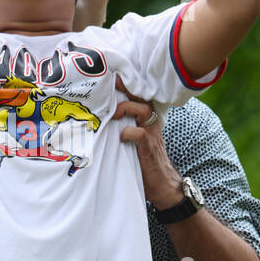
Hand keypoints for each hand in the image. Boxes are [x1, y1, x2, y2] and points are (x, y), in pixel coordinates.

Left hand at [112, 75, 183, 208]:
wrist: (162, 185)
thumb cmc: (143, 161)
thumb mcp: (132, 140)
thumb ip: (121, 127)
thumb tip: (96, 118)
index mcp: (146, 118)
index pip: (137, 94)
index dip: (125, 84)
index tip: (110, 75)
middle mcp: (151, 122)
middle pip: (142, 96)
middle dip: (126, 87)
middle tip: (110, 84)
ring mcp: (152, 134)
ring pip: (143, 109)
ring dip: (127, 108)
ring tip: (113, 113)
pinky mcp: (149, 148)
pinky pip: (140, 134)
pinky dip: (128, 132)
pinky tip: (121, 136)